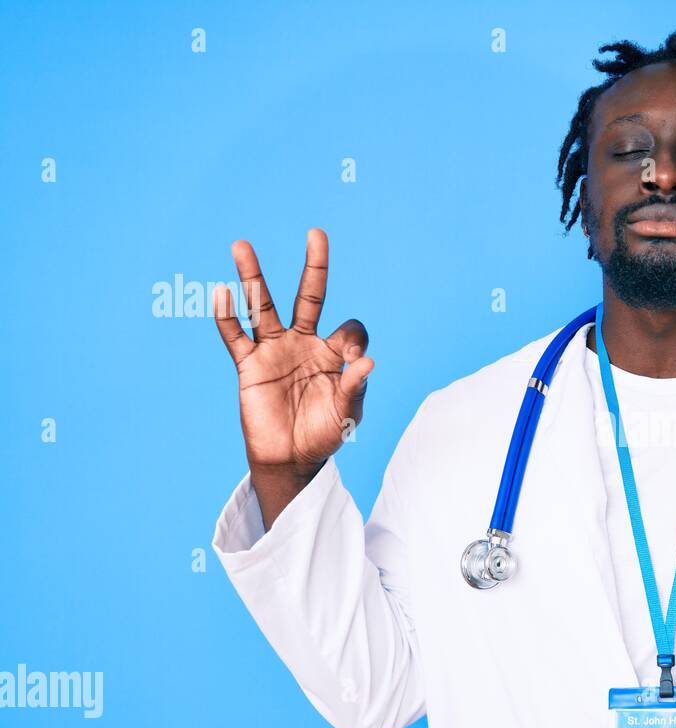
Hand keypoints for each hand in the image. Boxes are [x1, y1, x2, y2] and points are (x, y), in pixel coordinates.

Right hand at [213, 229, 371, 524]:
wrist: (291, 459)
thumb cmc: (324, 435)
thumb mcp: (348, 414)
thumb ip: (355, 388)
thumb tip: (367, 362)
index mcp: (333, 353)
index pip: (350, 329)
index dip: (355, 341)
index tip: (354, 363)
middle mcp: (304, 343)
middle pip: (309, 296)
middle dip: (314, 266)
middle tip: (316, 234)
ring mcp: (275, 350)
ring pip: (262, 306)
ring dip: (252, 277)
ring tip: (241, 245)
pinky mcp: (250, 366)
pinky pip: (235, 336)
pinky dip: (226, 317)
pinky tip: (221, 295)